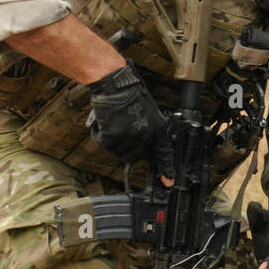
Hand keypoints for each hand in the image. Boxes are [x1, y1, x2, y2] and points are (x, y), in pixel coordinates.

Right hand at [86, 62, 176, 182]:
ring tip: (115, 122)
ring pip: (119, 152)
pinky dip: (101, 135)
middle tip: (123, 131)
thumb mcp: (150, 113)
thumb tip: (145, 149)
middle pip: (135, 157)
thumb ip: (149, 132)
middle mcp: (145, 137)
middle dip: (128, 148)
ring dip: (114, 142)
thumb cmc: (132, 95)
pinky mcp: (111, 138)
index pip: (164, 155)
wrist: (116, 85)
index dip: (167, 171)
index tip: (168, 184)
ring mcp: (128, 139)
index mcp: (158, 130)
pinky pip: (104, 144)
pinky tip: (105, 122)